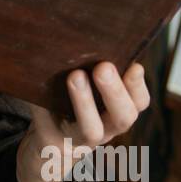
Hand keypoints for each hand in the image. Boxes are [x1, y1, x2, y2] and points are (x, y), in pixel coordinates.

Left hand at [14, 61, 149, 181]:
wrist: (50, 140)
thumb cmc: (71, 103)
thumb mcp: (86, 87)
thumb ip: (90, 69)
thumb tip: (81, 38)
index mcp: (119, 112)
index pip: (139, 102)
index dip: (138, 85)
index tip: (135, 65)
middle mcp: (107, 129)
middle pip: (122, 117)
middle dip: (114, 91)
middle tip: (104, 67)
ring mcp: (82, 140)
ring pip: (91, 129)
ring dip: (84, 101)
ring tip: (75, 76)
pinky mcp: (56, 142)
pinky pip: (56, 129)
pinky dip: (47, 108)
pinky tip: (41, 90)